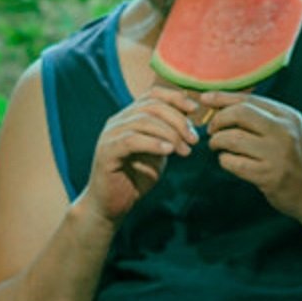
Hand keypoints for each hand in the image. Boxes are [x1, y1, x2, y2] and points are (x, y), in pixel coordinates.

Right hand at [79, 85, 201, 221]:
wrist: (112, 206)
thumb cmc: (136, 178)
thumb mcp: (159, 152)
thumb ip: (169, 134)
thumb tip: (190, 117)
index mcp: (130, 117)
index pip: (153, 95)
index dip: (175, 98)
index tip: (195, 110)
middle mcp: (118, 121)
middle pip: (151, 106)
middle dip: (178, 120)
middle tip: (194, 139)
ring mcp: (110, 135)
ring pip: (143, 121)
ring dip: (170, 134)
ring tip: (185, 150)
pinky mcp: (106, 152)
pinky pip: (131, 140)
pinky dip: (153, 143)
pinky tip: (168, 152)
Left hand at [200, 91, 301, 219]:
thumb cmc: (295, 161)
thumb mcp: (288, 132)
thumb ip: (263, 118)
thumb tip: (222, 103)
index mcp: (288, 116)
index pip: (249, 100)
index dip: (222, 98)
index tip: (204, 99)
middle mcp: (284, 132)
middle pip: (239, 113)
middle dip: (218, 119)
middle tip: (212, 130)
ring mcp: (277, 154)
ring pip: (232, 138)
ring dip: (217, 141)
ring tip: (217, 146)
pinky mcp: (268, 176)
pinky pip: (233, 162)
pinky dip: (224, 160)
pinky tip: (228, 161)